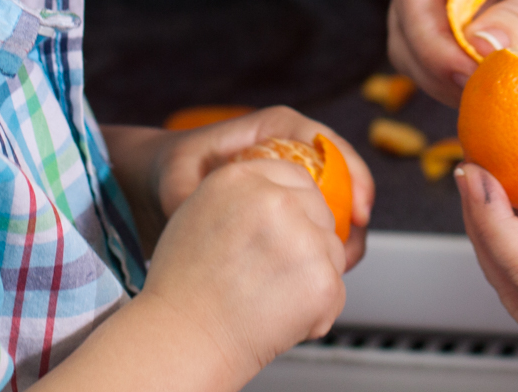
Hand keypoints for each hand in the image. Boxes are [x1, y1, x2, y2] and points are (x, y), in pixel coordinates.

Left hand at [103, 109, 373, 265]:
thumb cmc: (175, 171)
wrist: (165, 186)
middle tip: (352, 247)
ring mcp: (295, 178)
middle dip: (358, 209)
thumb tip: (203, 217)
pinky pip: (321, 220)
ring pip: (338, 200)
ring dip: (346, 232)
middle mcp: (292, 150)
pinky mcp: (292, 204)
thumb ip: (189, 195)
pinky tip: (321, 268)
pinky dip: (327, 243)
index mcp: (274, 129)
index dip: (352, 172)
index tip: (359, 208)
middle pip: (344, 172)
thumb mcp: (177, 178)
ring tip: (339, 265)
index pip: (326, 141)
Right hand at [139, 152, 349, 386]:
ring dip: (312, 277)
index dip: (294, 210)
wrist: (181, 341)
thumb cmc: (183, 288)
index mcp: (242, 178)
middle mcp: (275, 200)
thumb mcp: (200, 213)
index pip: (296, 177)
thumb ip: (244, 195)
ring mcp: (302, 238)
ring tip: (269, 299)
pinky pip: (336, 290)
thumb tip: (279, 193)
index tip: (284, 232)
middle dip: (306, 243)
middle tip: (269, 275)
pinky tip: (280, 318)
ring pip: (332, 251)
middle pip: (320, 212)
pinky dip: (317, 311)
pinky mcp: (320, 278)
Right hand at [388, 0, 517, 104]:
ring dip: (462, 90)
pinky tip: (516, 106)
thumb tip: (479, 49)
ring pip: (425, 62)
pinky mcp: (475, 34)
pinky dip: (481, 95)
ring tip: (512, 104)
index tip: (475, 79)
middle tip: (496, 102)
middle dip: (447, 73)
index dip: (438, 45)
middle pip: (410, 33)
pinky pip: (457, 76)